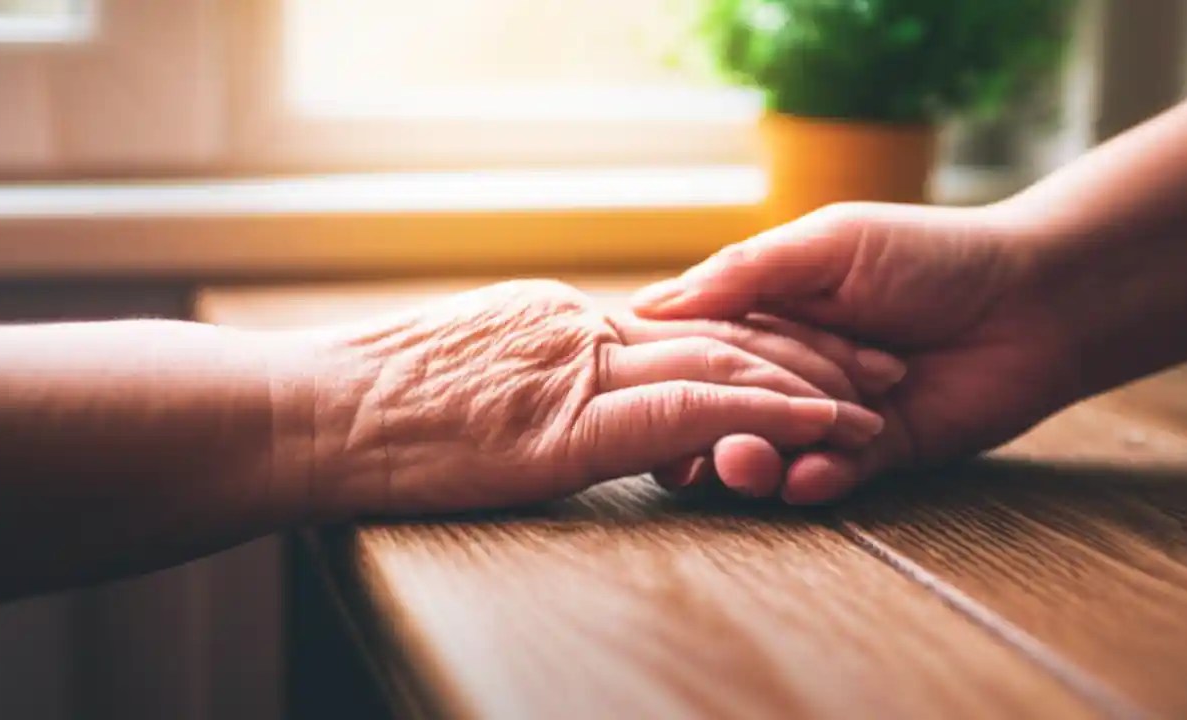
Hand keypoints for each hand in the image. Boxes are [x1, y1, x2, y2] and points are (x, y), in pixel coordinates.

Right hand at [291, 279, 886, 515]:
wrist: (311, 416)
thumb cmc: (372, 412)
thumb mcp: (465, 380)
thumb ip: (531, 375)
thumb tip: (562, 402)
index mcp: (561, 318)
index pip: (686, 324)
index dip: (761, 337)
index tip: (814, 353)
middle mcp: (582, 326)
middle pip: (724, 332)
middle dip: (809, 352)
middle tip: (875, 366)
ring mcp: (578, 366)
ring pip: (723, 362)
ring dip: (806, 384)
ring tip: (872, 401)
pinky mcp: (573, 420)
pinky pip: (691, 406)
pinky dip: (762, 412)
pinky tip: (816, 424)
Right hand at [633, 202, 1077, 502]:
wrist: (1036, 298)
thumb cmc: (931, 254)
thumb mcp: (828, 245)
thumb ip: (746, 275)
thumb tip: (651, 303)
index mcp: (770, 310)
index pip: (701, 352)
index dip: (672, 378)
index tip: (638, 402)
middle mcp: (793, 365)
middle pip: (729, 410)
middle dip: (710, 433)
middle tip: (697, 457)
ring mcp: (833, 411)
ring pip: (775, 449)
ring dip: (757, 463)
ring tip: (753, 466)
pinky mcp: (878, 451)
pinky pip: (834, 474)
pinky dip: (817, 479)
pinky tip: (812, 476)